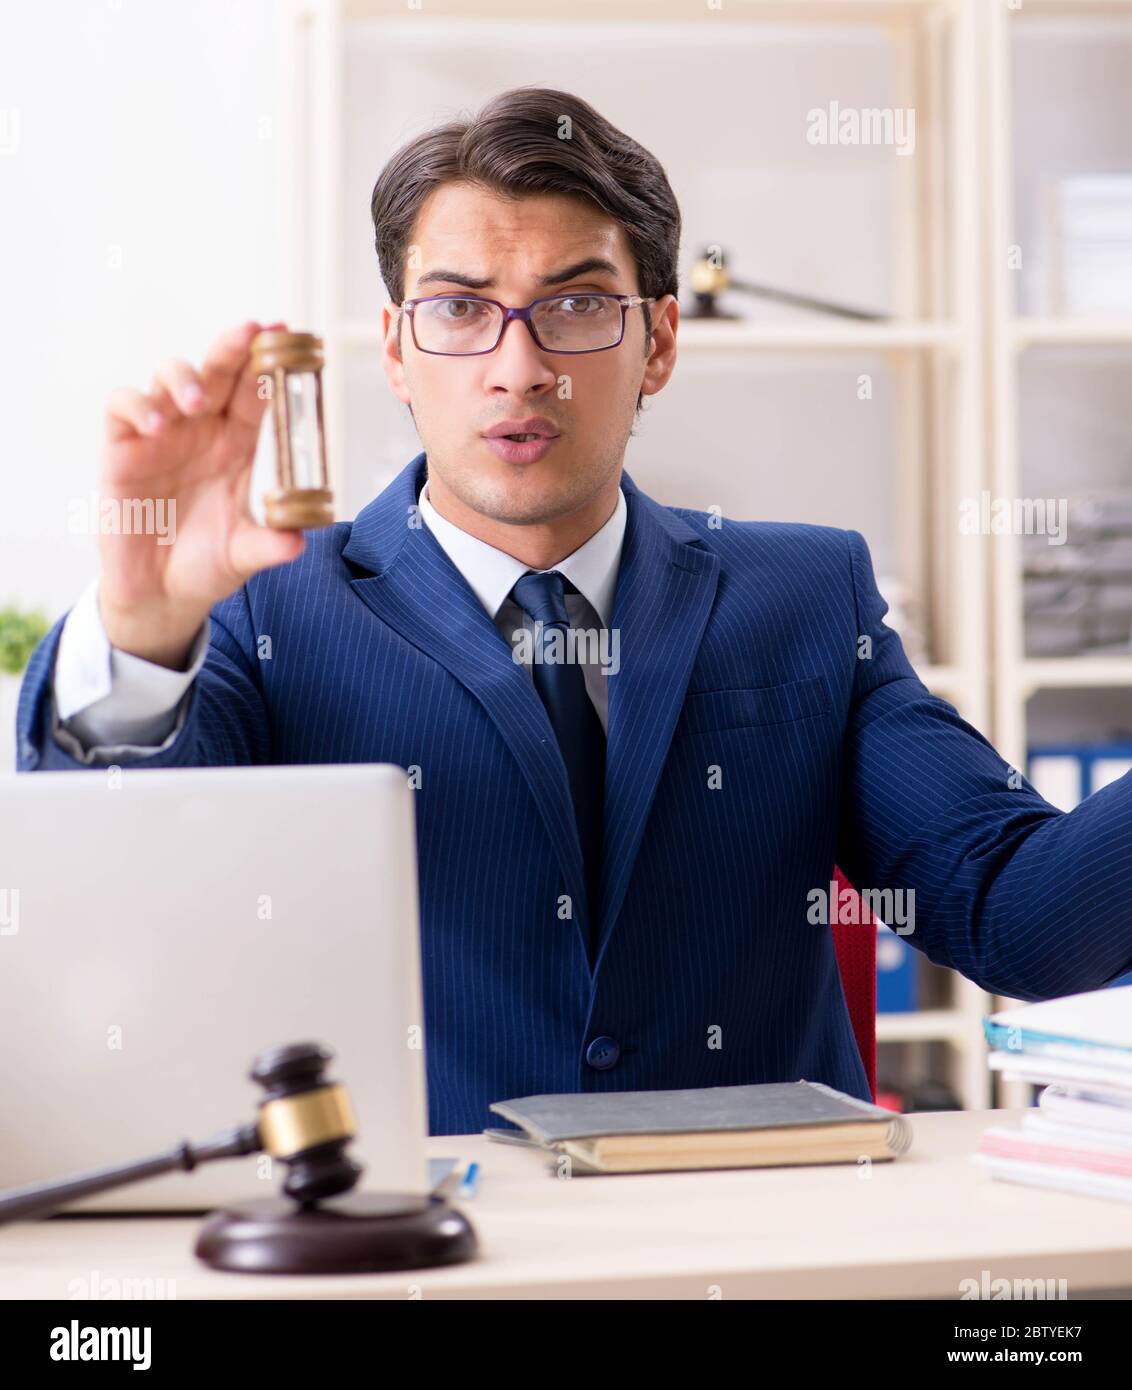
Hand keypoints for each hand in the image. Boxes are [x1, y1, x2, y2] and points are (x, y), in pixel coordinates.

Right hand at [96, 319, 303, 667]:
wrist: (159, 594)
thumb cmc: (206, 565)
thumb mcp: (243, 556)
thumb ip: (268, 546)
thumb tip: (297, 543)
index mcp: (237, 445)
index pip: (255, 393)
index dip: (270, 362)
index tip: (287, 334)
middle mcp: (201, 431)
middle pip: (217, 373)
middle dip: (233, 348)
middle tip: (251, 331)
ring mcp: (160, 435)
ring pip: (168, 378)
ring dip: (184, 378)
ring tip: (199, 402)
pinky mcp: (121, 448)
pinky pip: (123, 407)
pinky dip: (137, 405)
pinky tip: (156, 424)